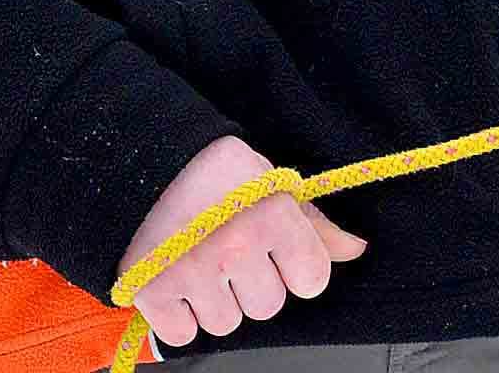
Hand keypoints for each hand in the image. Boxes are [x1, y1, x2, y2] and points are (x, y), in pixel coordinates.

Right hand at [118, 134, 365, 346]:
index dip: (298, 270)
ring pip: (227, 323)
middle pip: (267, 306)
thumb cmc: (215, 173)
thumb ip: (311, 223)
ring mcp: (193, 273)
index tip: (280, 256)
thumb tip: (354, 250)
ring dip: (216, 302)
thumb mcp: (271, 184)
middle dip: (253, 285)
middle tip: (231, 253)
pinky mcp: (153, 292)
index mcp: (272, 216)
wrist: (144, 163)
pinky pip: (183, 335)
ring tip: (202, 263)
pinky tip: (177, 282)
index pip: (312, 279)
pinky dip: (179, 317)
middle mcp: (236, 247)